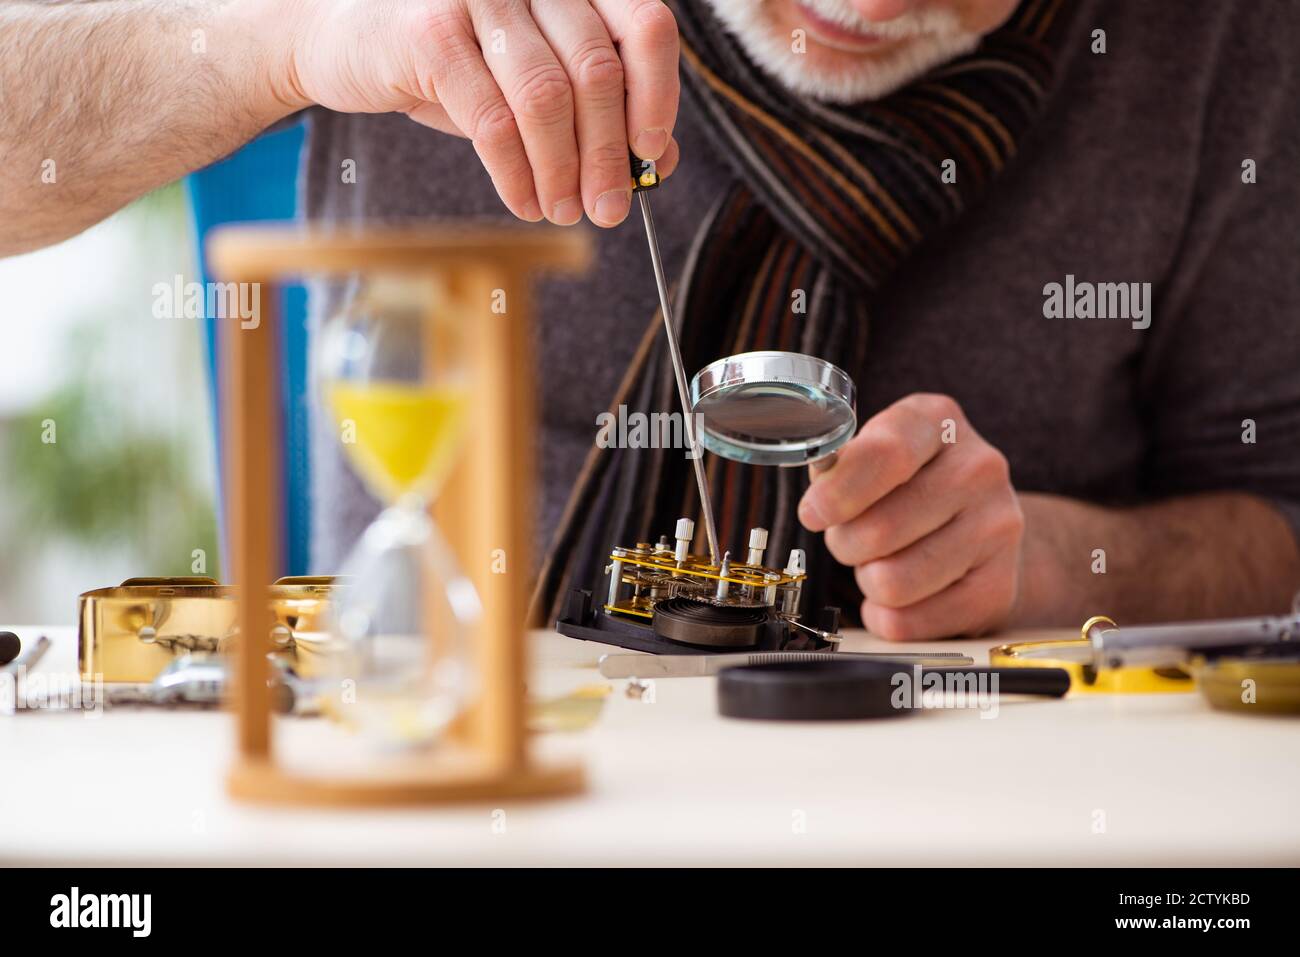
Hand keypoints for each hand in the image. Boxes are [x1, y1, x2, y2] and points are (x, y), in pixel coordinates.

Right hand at [282, 0, 680, 225]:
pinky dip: (516, 173)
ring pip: (548, 99)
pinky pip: (493, 121)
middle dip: (608, 155)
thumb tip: (661, 155)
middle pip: (597, 71)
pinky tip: (523, 200)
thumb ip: (598, 108)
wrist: (346, 43)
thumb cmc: (453, 63)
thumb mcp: (534, 81)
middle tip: (608, 208)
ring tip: (562, 210)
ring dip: (563, 171)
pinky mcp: (431, 33)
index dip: (658, 95)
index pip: (644, 26)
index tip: (650, 153)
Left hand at [797, 394, 1024, 640]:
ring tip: (882, 563)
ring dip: (868, 581)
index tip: (815, 513)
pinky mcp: (999, 586)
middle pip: (880, 529)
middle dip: (846, 544)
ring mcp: (998, 527)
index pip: (887, 454)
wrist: (983, 526)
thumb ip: (840, 469)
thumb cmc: (909, 485)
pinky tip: (901, 596)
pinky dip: (888, 616)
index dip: (838, 492)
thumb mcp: (873, 454)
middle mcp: (979, 467)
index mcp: (938, 421)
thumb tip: (820, 501)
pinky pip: (910, 621)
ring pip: (893, 582)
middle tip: (853, 539)